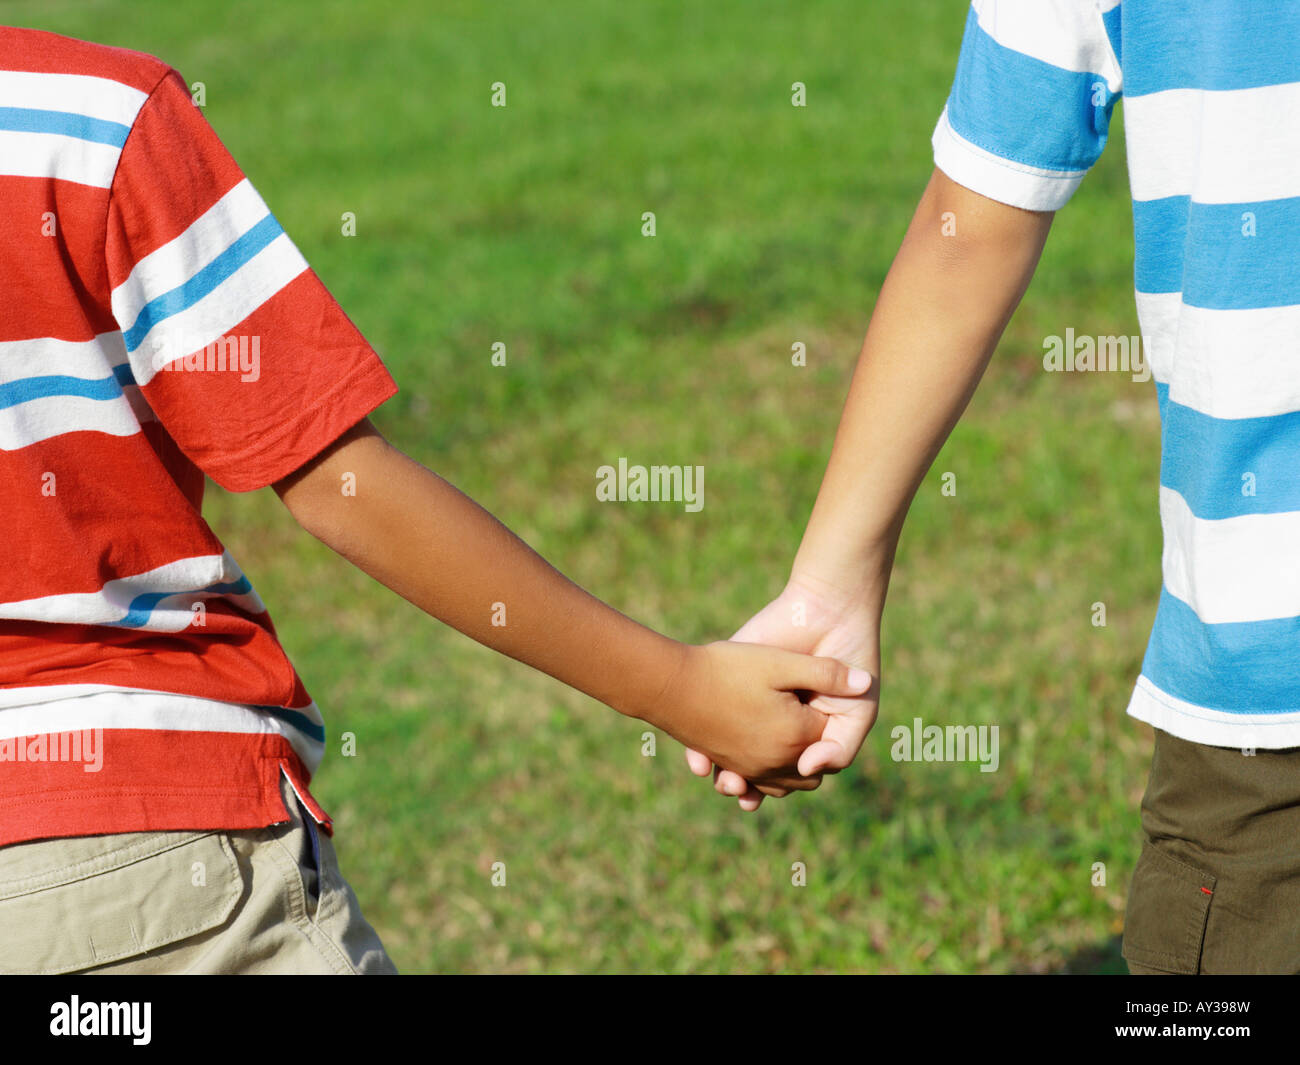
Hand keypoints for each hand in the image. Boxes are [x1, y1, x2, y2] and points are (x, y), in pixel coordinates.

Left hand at [685, 574, 880, 808]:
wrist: (832, 613)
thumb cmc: (851, 665)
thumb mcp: (856, 713)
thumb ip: (840, 747)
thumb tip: (807, 769)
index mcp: (801, 735)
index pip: (778, 775)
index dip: (765, 789)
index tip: (751, 797)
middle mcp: (773, 721)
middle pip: (748, 766)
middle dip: (739, 783)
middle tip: (735, 788)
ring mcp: (751, 699)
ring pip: (723, 746)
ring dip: (718, 767)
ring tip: (718, 776)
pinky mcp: (733, 677)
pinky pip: (706, 712)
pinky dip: (699, 737)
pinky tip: (697, 753)